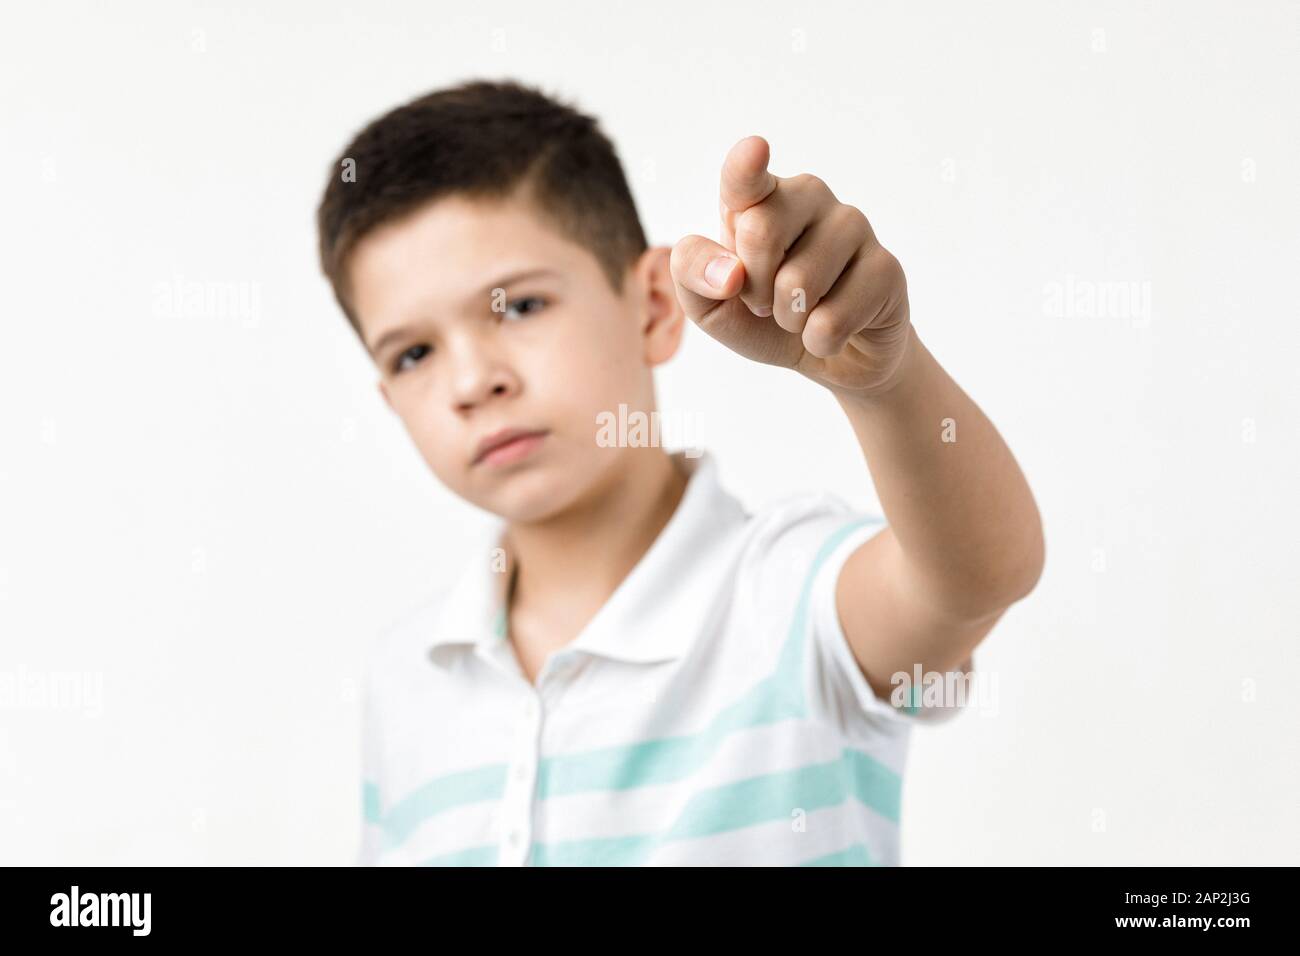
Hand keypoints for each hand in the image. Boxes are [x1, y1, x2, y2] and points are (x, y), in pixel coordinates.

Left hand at [670, 135, 912, 396]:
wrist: (830, 356)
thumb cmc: (765, 319)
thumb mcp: (712, 305)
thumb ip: (694, 278)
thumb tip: (728, 274)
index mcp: (761, 197)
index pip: (746, 178)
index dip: (746, 167)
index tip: (754, 150)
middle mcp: (809, 197)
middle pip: (760, 232)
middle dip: (752, 288)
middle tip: (765, 301)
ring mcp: (853, 225)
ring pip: (798, 284)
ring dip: (788, 319)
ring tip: (803, 313)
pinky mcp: (887, 267)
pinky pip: (831, 320)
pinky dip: (819, 341)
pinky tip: (833, 329)